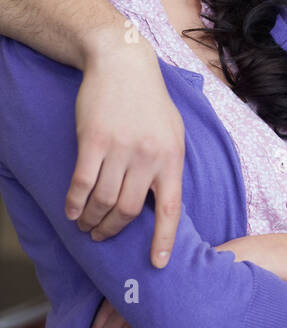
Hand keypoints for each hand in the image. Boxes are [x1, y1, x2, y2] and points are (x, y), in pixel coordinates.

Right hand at [69, 43, 184, 267]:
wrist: (123, 63)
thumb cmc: (149, 100)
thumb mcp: (173, 131)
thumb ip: (170, 164)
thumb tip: (164, 200)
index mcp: (172, 158)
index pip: (170, 209)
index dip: (163, 240)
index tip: (157, 264)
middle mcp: (148, 157)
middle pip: (129, 211)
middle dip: (113, 230)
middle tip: (101, 236)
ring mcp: (120, 149)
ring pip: (103, 200)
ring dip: (92, 220)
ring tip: (86, 227)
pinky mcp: (93, 141)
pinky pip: (82, 183)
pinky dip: (75, 203)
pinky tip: (72, 212)